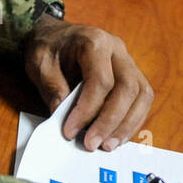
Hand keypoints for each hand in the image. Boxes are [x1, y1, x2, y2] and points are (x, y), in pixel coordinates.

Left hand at [23, 15, 152, 151]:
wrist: (56, 36)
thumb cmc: (48, 49)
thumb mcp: (40, 65)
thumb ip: (53, 89)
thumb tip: (66, 120)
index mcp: (94, 42)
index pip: (101, 80)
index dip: (87, 110)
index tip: (70, 131)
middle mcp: (118, 50)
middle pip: (127, 89)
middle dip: (111, 121)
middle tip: (91, 144)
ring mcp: (128, 62)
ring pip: (141, 95)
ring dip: (127, 125)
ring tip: (107, 146)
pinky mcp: (132, 76)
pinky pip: (142, 100)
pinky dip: (132, 122)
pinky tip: (116, 137)